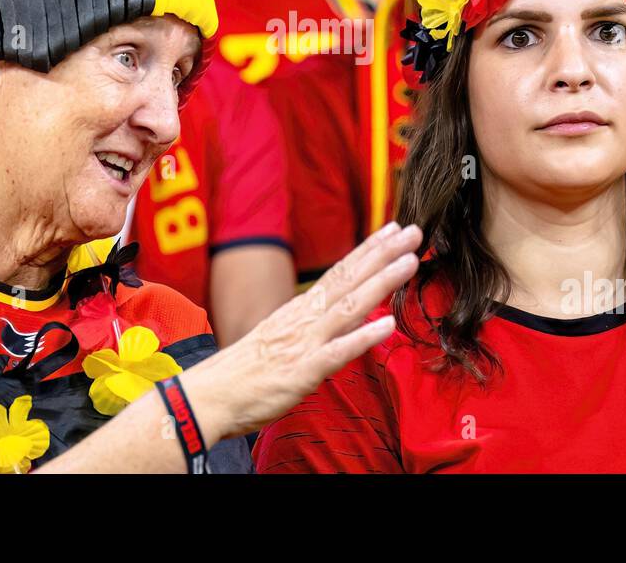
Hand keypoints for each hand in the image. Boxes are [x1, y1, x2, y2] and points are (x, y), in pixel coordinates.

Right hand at [181, 222, 420, 442]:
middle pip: (350, 278)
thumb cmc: (247, 370)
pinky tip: (388, 325)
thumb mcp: (284, 337)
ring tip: (409, 262)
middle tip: (414, 231)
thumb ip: (319, 324)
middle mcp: (305, 317)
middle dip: (384, 254)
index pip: (341, 271)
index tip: (394, 229)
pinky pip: (338, 351)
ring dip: (381, 282)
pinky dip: (363, 337)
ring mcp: (306, 341)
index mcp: (301, 309)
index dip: (370, 249)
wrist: (211, 395)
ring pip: (350, 306)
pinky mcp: (304, 370)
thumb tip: (357, 314)